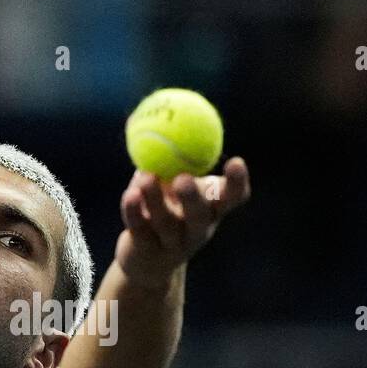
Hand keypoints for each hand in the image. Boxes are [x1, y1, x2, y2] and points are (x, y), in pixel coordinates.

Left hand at [116, 156, 250, 286]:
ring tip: (146, 177)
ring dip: (155, 200)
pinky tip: (129, 195)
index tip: (236, 162)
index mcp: (211, 210)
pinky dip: (133, 211)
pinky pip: (139, 229)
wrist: (148, 260)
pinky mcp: (147, 251)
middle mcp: (197, 229)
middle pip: (200, 217)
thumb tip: (168, 106)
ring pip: (165, 224)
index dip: (237, 184)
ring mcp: (172, 244)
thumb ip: (177, 155)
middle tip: (184, 179)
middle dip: (194, 198)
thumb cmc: (167, 208)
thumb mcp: (176, 180)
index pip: (231, 198)